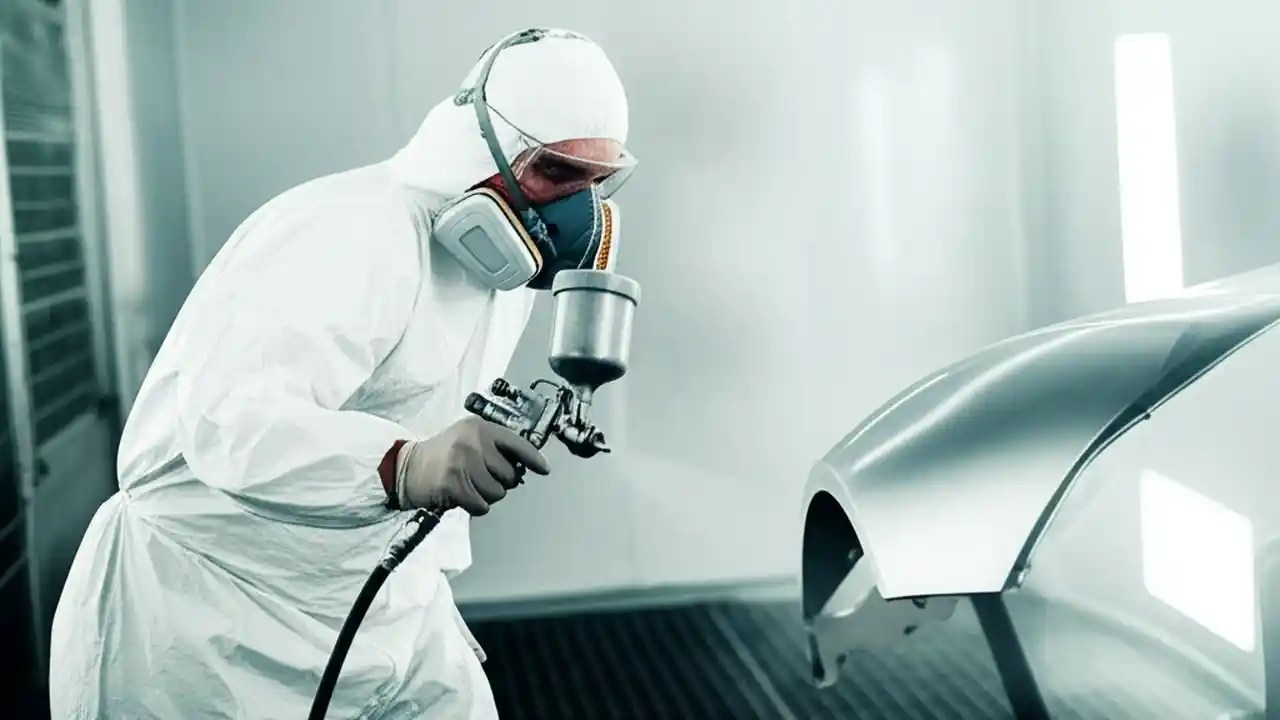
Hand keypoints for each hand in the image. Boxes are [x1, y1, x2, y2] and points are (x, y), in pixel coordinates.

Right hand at [398, 416, 549, 514]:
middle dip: (501, 482)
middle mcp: (473, 441)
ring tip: (470, 486)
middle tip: (482, 479)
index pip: (517, 443)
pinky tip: (464, 497)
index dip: (534, 458)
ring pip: (497, 492)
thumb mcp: (468, 439)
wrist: (407, 467)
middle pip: (510, 474)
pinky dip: (476, 506)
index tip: (544, 469)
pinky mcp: (453, 484)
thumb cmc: (442, 455)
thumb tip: (524, 466)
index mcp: (480, 428)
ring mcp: (463, 462)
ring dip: (487, 495)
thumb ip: (493, 447)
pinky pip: (482, 505)